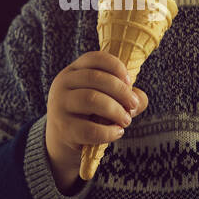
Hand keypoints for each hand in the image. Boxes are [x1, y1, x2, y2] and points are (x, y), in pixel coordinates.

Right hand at [45, 51, 146, 190]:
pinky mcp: (63, 129)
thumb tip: (139, 101)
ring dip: (116, 110)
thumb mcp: (105, 100)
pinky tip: (118, 132)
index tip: (129, 81)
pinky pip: (90, 129)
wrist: (62, 140)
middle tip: (133, 105)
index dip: (115, 66)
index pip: (94, 58)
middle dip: (121, 91)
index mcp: (73, 71)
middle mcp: (62, 84)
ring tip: (126, 120)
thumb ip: (127, 96)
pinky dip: (109, 132)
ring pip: (92, 99)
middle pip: (95, 78)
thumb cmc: (89, 115)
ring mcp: (59, 105)